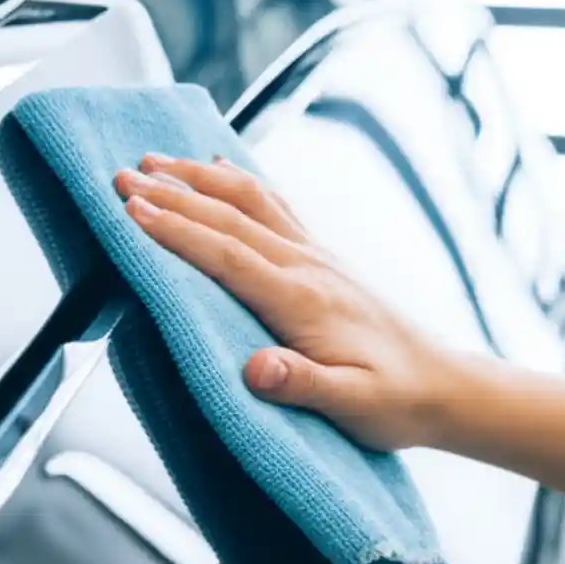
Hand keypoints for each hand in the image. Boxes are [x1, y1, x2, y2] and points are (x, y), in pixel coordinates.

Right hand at [113, 154, 454, 449]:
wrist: (442, 385)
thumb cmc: (395, 400)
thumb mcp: (352, 405)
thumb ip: (302, 385)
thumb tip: (255, 371)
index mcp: (303, 298)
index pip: (227, 255)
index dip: (177, 231)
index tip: (132, 209)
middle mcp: (307, 265)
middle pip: (229, 217)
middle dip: (172, 192)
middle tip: (122, 174)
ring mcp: (316, 255)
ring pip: (250, 200)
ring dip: (200, 176)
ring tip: (156, 159)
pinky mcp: (322, 258)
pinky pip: (275, 205)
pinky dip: (241, 181)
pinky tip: (223, 168)